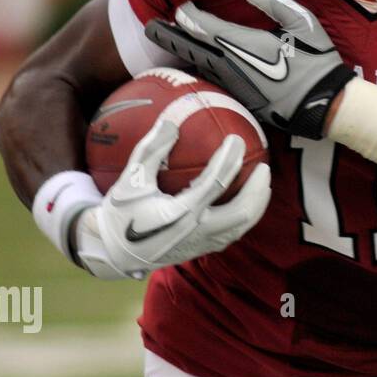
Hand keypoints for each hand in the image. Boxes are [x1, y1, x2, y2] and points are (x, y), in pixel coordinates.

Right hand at [72, 119, 270, 279]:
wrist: (113, 254)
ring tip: (262, 183)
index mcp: (179, 213)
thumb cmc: (121, 213)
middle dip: (257, 189)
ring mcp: (201, 244)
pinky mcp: (201, 250)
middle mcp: (195, 232)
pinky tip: (247, 201)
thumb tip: (171, 122)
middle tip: (264, 166)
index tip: (237, 139)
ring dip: (257, 204)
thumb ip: (150, 151)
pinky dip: (245, 216)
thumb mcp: (130, 180)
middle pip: (241, 212)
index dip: (229, 159)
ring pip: (241, 226)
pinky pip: (232, 233)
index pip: (215, 183)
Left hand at [144, 0, 355, 139]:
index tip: (180, 4)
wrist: (324, 105)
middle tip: (152, 27)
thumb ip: (273, 1)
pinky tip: (198, 64)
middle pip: (192, 48)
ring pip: (200, 65)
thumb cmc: (316, 62)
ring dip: (185, 51)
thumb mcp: (302, 23)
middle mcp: (230, 65)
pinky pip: (212, 79)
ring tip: (171, 41)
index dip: (188, 14)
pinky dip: (201, 67)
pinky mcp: (240, 99)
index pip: (204, 26)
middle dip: (171, 36)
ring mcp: (233, 85)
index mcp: (242, 44)